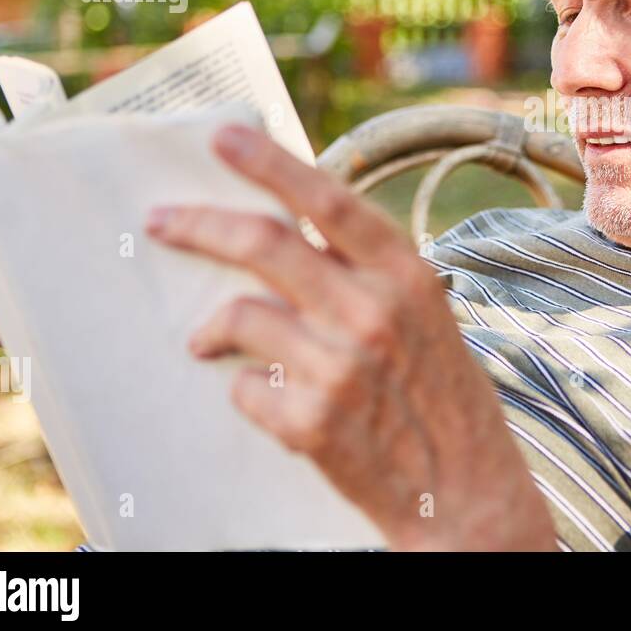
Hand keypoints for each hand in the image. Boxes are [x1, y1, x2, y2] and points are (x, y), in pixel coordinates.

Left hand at [146, 124, 555, 550]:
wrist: (468, 492)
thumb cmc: (446, 399)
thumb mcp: (427, 316)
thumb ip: (368, 275)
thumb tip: (291, 235)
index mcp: (407, 275)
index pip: (328, 199)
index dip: (270, 163)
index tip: (222, 138)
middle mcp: (373, 311)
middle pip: (263, 245)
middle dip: (199, 225)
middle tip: (162, 221)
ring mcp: (340, 367)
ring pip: (240, 317)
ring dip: (212, 327)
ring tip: (207, 340)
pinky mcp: (312, 422)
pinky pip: (243, 389)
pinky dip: (245, 391)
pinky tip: (272, 403)